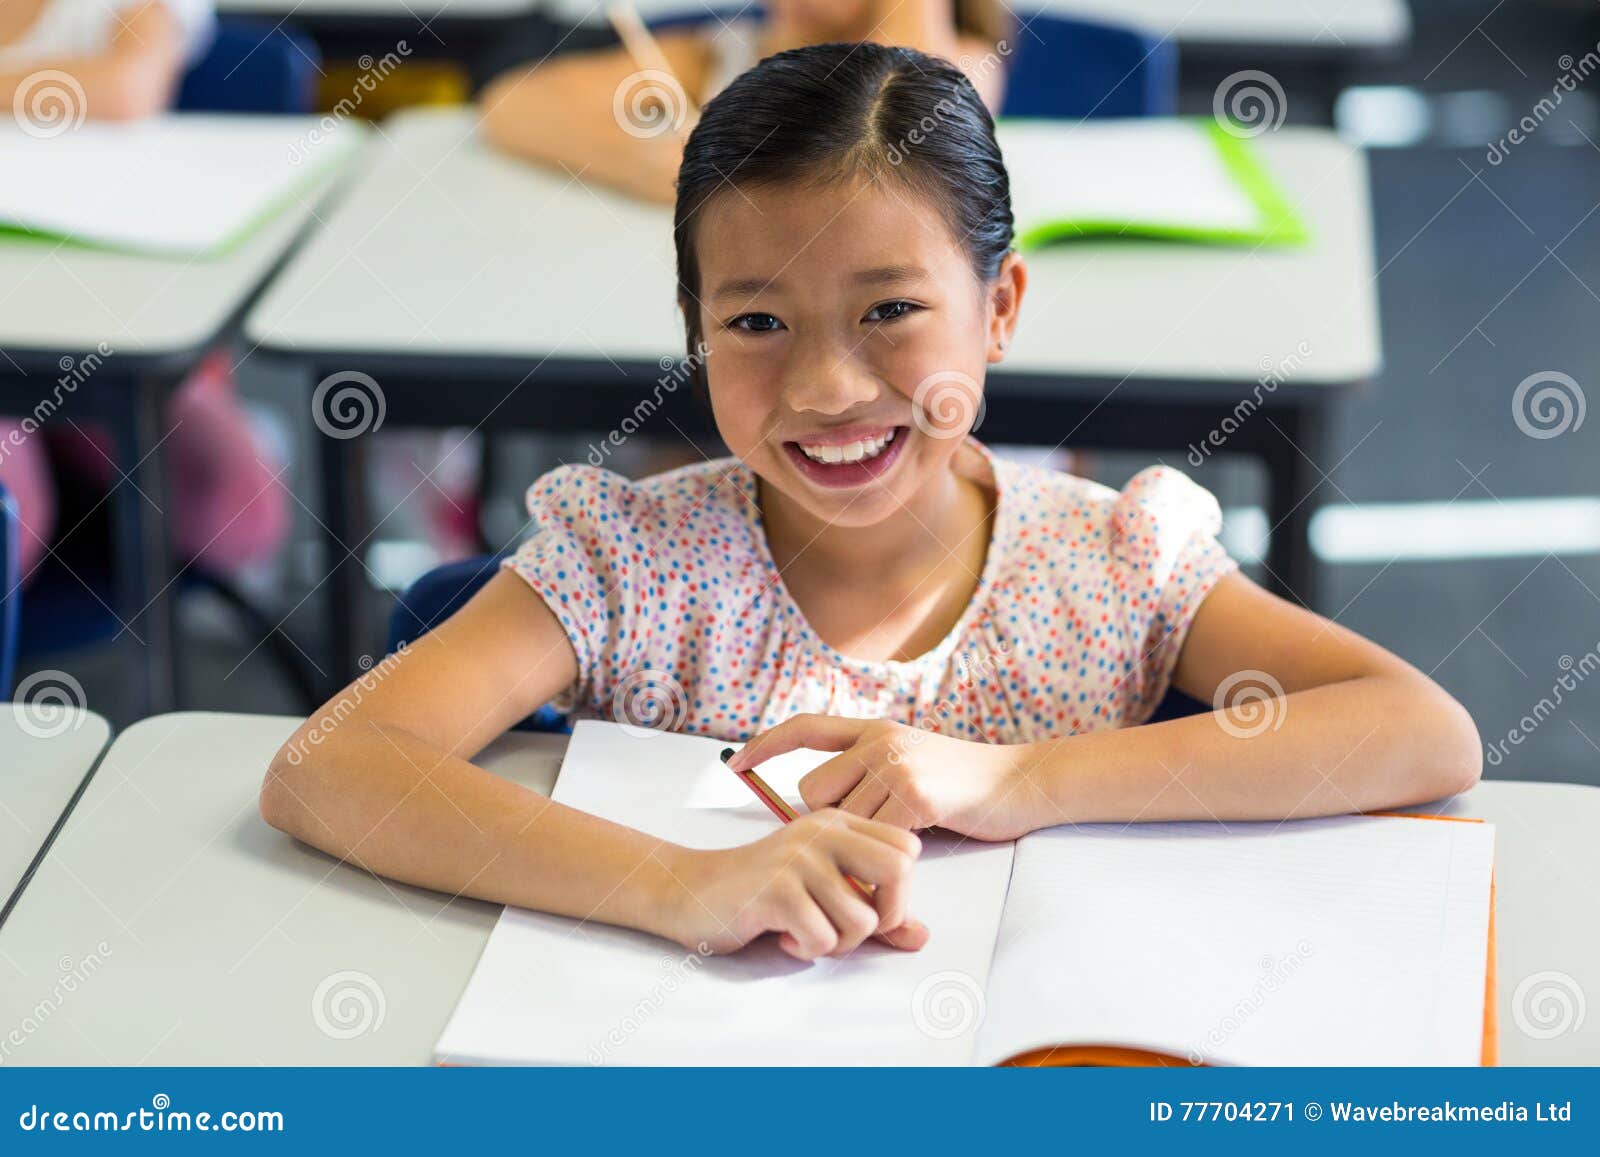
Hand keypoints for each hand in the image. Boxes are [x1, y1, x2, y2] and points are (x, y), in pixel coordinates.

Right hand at [659, 810, 928, 960]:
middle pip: (899, 872)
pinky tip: (782, 933)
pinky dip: (806, 948)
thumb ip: (872, 913)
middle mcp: (823, 830)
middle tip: (846, 926)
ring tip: (804, 929)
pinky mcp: (777, 888)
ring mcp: (799, 857)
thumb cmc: (763, 894)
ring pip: (861, 920)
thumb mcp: (823, 895)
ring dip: (836, 942)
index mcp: (839, 823)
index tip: (867, 907)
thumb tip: (921, 937)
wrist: (692, 892)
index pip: (907, 849)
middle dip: (882, 916)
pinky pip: (822, 938)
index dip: (899, 889)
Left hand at [728, 716, 1034, 840]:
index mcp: (875, 729)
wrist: (1021, 783)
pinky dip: (883, 859)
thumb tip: (824, 808)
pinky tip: (915, 846)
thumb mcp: (911, 760)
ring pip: (841, 822)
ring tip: (900, 840)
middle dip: (830, 823)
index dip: (765, 744)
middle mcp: (880, 741)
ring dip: (861, 845)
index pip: (805, 728)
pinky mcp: (915, 796)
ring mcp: (896, 766)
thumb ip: (870, 773)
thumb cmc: (965, 784)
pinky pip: (873, 840)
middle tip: (869, 835)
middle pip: (812, 792)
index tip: (735, 762)